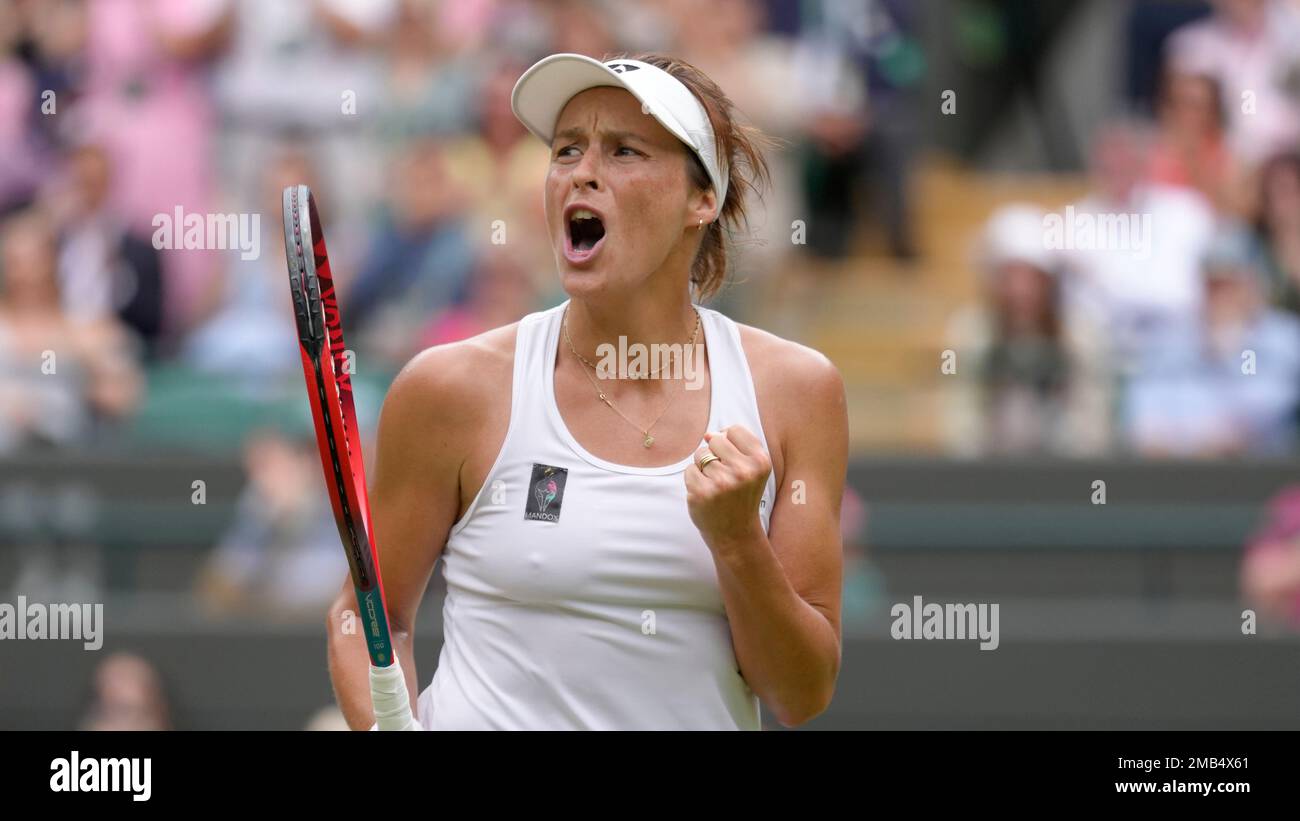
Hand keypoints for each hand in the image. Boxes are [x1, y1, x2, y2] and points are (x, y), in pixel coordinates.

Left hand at [686, 425, 770, 552]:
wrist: (736, 534)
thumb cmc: (742, 497)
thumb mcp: (753, 470)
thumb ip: (736, 446)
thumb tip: (708, 434)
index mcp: (760, 462)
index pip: (734, 430)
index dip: (729, 442)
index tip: (732, 459)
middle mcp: (744, 471)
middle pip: (715, 440)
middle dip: (714, 454)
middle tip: (724, 476)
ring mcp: (722, 482)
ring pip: (700, 454)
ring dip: (703, 467)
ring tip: (716, 485)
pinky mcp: (702, 492)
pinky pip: (689, 470)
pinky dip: (693, 480)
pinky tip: (706, 493)